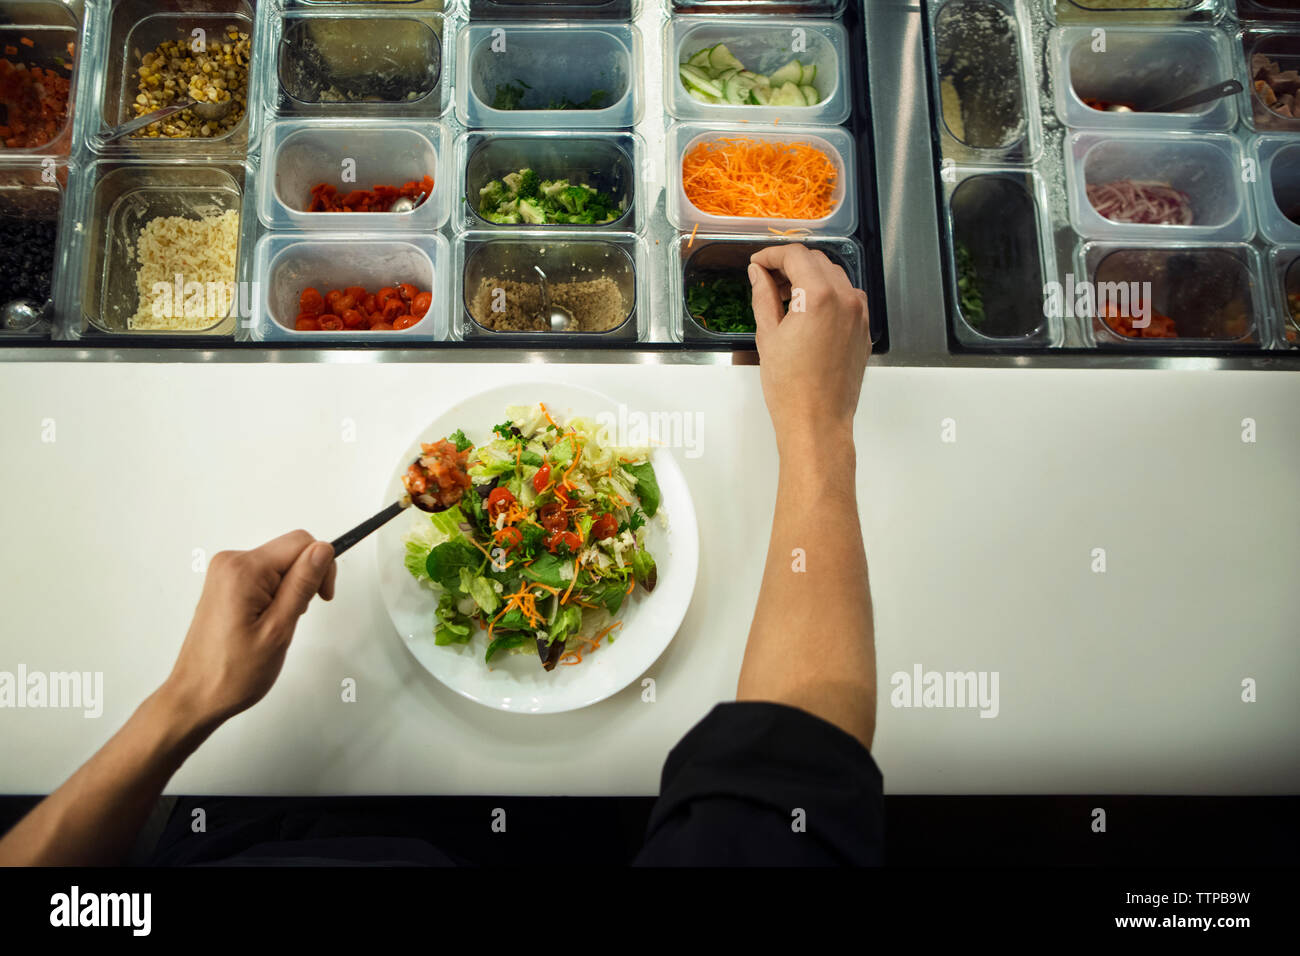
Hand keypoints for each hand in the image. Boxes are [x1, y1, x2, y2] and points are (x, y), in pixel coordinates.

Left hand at [161, 531, 336, 732]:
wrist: (196, 695)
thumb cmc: (232, 672)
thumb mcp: (279, 629)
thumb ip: (302, 584)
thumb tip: (323, 549)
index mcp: (243, 570)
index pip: (301, 542)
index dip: (322, 567)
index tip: (322, 596)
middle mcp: (230, 563)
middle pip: (290, 550)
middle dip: (306, 578)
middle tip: (298, 615)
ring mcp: (225, 573)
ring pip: (279, 564)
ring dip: (290, 589)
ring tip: (278, 623)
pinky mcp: (225, 584)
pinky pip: (264, 575)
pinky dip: (275, 593)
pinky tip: (268, 620)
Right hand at [748, 244, 870, 449]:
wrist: (818, 421)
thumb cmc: (790, 386)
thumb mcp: (768, 335)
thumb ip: (763, 295)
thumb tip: (758, 273)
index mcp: (819, 296)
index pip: (796, 256)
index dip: (772, 255)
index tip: (757, 263)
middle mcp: (846, 299)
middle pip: (817, 261)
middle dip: (790, 264)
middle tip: (767, 278)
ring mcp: (859, 314)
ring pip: (834, 276)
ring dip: (809, 277)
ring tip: (785, 296)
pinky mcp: (864, 329)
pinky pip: (846, 298)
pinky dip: (826, 294)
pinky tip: (806, 311)